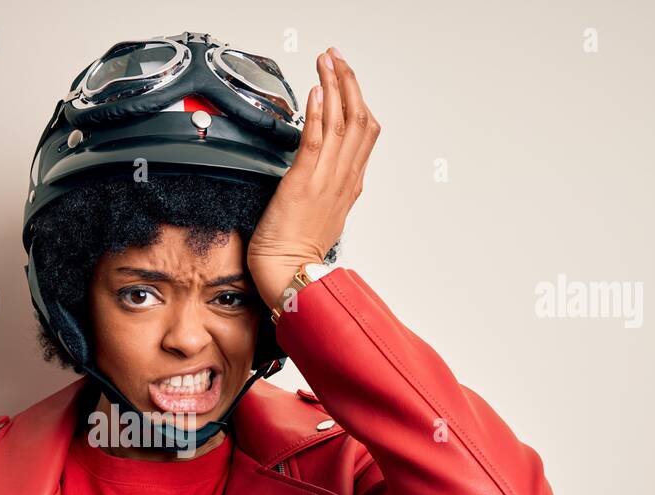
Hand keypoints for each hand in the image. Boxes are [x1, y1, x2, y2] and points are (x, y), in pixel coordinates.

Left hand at [246, 46, 380, 312]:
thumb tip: (321, 170)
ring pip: (340, 123)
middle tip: (336, 59)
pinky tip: (316, 93)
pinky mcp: (302, 184)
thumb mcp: (323, 214)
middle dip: (348, 82)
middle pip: (359, 119)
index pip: (364, 132)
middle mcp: (343, 179)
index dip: (357, 99)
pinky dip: (318, 114)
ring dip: (334, 86)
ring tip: (326, 62)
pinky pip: (315, 141)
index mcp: (350, 184)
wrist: (290, 274)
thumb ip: (327, 187)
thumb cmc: (297, 250)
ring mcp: (325, 181)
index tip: (345, 78)